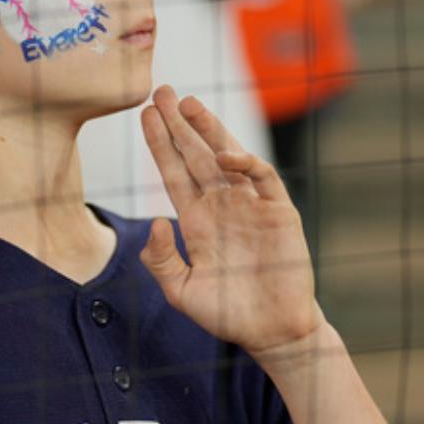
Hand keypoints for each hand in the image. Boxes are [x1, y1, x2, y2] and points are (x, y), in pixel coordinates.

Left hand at [139, 86, 318, 354]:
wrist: (271, 333)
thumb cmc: (227, 315)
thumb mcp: (181, 292)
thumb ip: (161, 260)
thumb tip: (156, 221)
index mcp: (197, 221)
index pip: (174, 172)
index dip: (161, 143)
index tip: (145, 114)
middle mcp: (222, 206)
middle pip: (197, 155)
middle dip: (179, 123)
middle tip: (161, 90)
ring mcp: (251, 206)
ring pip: (227, 157)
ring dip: (209, 129)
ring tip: (188, 103)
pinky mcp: (278, 212)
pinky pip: (262, 178)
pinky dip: (245, 162)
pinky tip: (224, 153)